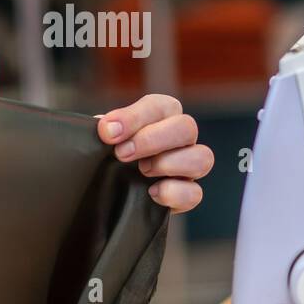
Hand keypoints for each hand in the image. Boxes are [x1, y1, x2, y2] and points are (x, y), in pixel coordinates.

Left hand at [97, 94, 212, 213]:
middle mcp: (180, 140)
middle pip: (187, 127)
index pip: (160, 106)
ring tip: (142, 171)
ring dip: (169, 163)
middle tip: (121, 153)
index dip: (134, 117)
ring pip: (202, 158)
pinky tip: (151, 193)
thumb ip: (104, 132)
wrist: (103, 194)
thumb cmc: (105, 158)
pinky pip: (195, 193)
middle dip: (152, 139)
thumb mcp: (100, 141)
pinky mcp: (186, 197)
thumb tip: (107, 129)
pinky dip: (174, 192)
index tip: (107, 132)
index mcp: (160, 118)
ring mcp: (187, 169)